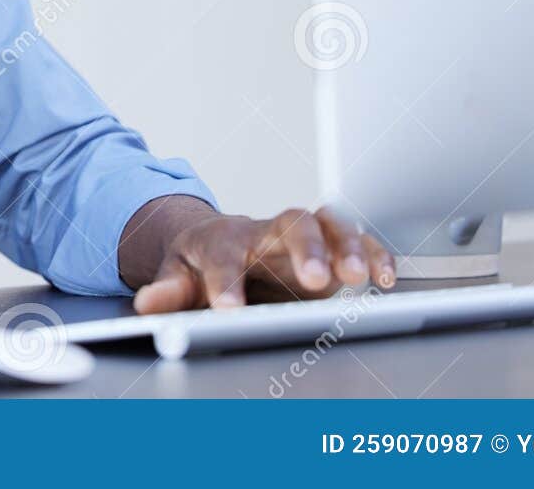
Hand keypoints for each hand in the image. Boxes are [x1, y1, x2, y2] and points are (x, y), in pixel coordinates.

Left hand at [131, 207, 395, 312]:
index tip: (230, 309)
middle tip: (315, 279)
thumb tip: (148, 303)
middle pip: (289, 223)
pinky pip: (358, 240)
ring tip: (357, 276)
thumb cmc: (203, 262)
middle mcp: (267, 232)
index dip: (225, 282)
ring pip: (329, 224)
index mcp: (224, 240)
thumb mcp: (178, 276)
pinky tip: (385, 279)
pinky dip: (375, 254)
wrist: (224, 243)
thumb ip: (168, 292)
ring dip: (346, 247)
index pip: (223, 257)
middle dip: (304, 249)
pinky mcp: (331, 250)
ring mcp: (302, 238)